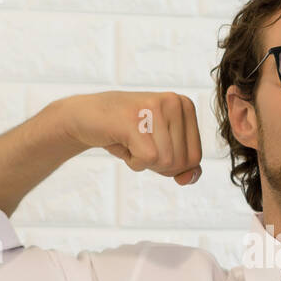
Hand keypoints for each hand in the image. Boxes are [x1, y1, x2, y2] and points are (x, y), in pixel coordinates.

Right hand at [65, 91, 202, 185]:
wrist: (86, 116)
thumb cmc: (126, 133)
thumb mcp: (162, 148)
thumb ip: (183, 166)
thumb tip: (190, 178)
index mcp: (185, 106)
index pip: (195, 157)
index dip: (170, 163)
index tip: (150, 143)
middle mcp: (174, 102)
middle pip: (181, 162)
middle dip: (156, 164)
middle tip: (136, 142)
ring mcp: (155, 108)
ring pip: (165, 162)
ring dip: (142, 162)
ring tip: (129, 140)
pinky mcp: (135, 119)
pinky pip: (148, 159)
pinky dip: (133, 162)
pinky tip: (122, 143)